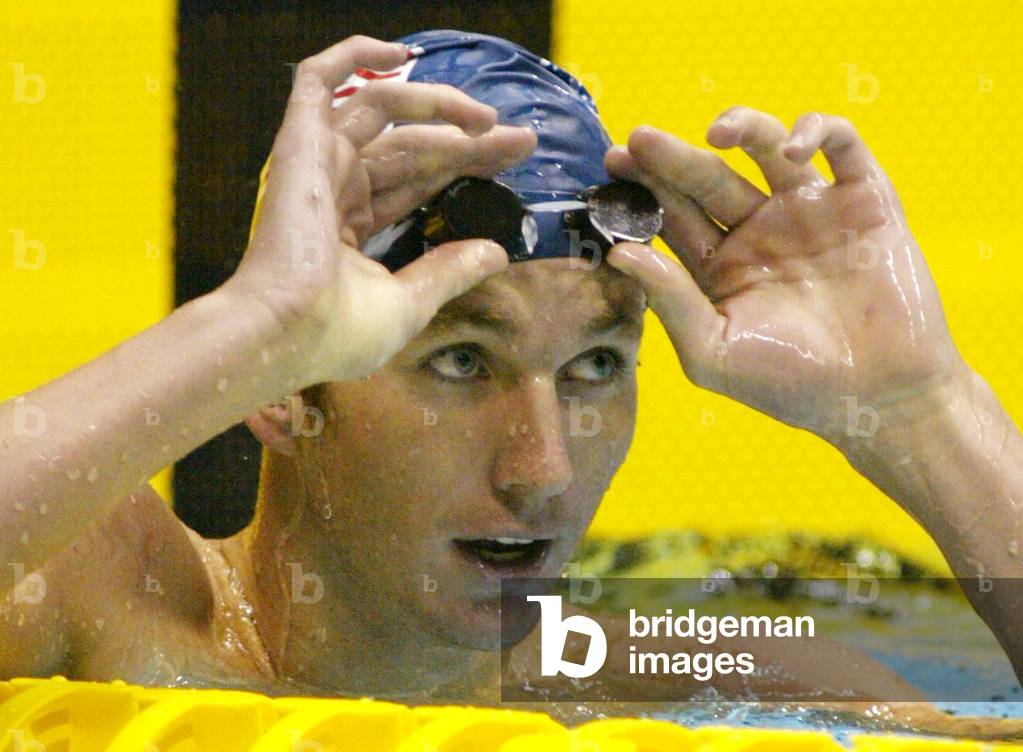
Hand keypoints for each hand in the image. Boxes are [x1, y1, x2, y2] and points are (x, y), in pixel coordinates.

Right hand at [229, 36, 535, 385]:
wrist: (291, 331)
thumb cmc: (340, 332)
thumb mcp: (411, 302)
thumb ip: (450, 270)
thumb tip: (497, 253)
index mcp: (352, 226)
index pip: (418, 180)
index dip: (465, 164)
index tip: (514, 156)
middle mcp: (335, 187)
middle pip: (411, 145)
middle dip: (468, 140)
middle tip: (521, 139)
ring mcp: (317, 162)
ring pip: (382, 112)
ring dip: (436, 105)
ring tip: (487, 119)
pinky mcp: (300, 140)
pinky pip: (319, 78)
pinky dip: (354, 54)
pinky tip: (402, 51)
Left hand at [605, 107, 968, 442]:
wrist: (881, 400)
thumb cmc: (790, 385)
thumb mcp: (713, 352)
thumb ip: (670, 301)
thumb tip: (617, 254)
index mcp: (719, 265)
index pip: (674, 215)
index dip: (644, 188)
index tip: (612, 165)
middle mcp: (760, 231)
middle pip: (708, 179)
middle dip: (673, 157)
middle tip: (639, 139)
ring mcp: (811, 210)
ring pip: (768, 149)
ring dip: (742, 128)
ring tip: (715, 133)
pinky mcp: (864, 200)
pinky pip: (843, 147)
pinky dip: (820, 131)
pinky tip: (793, 148)